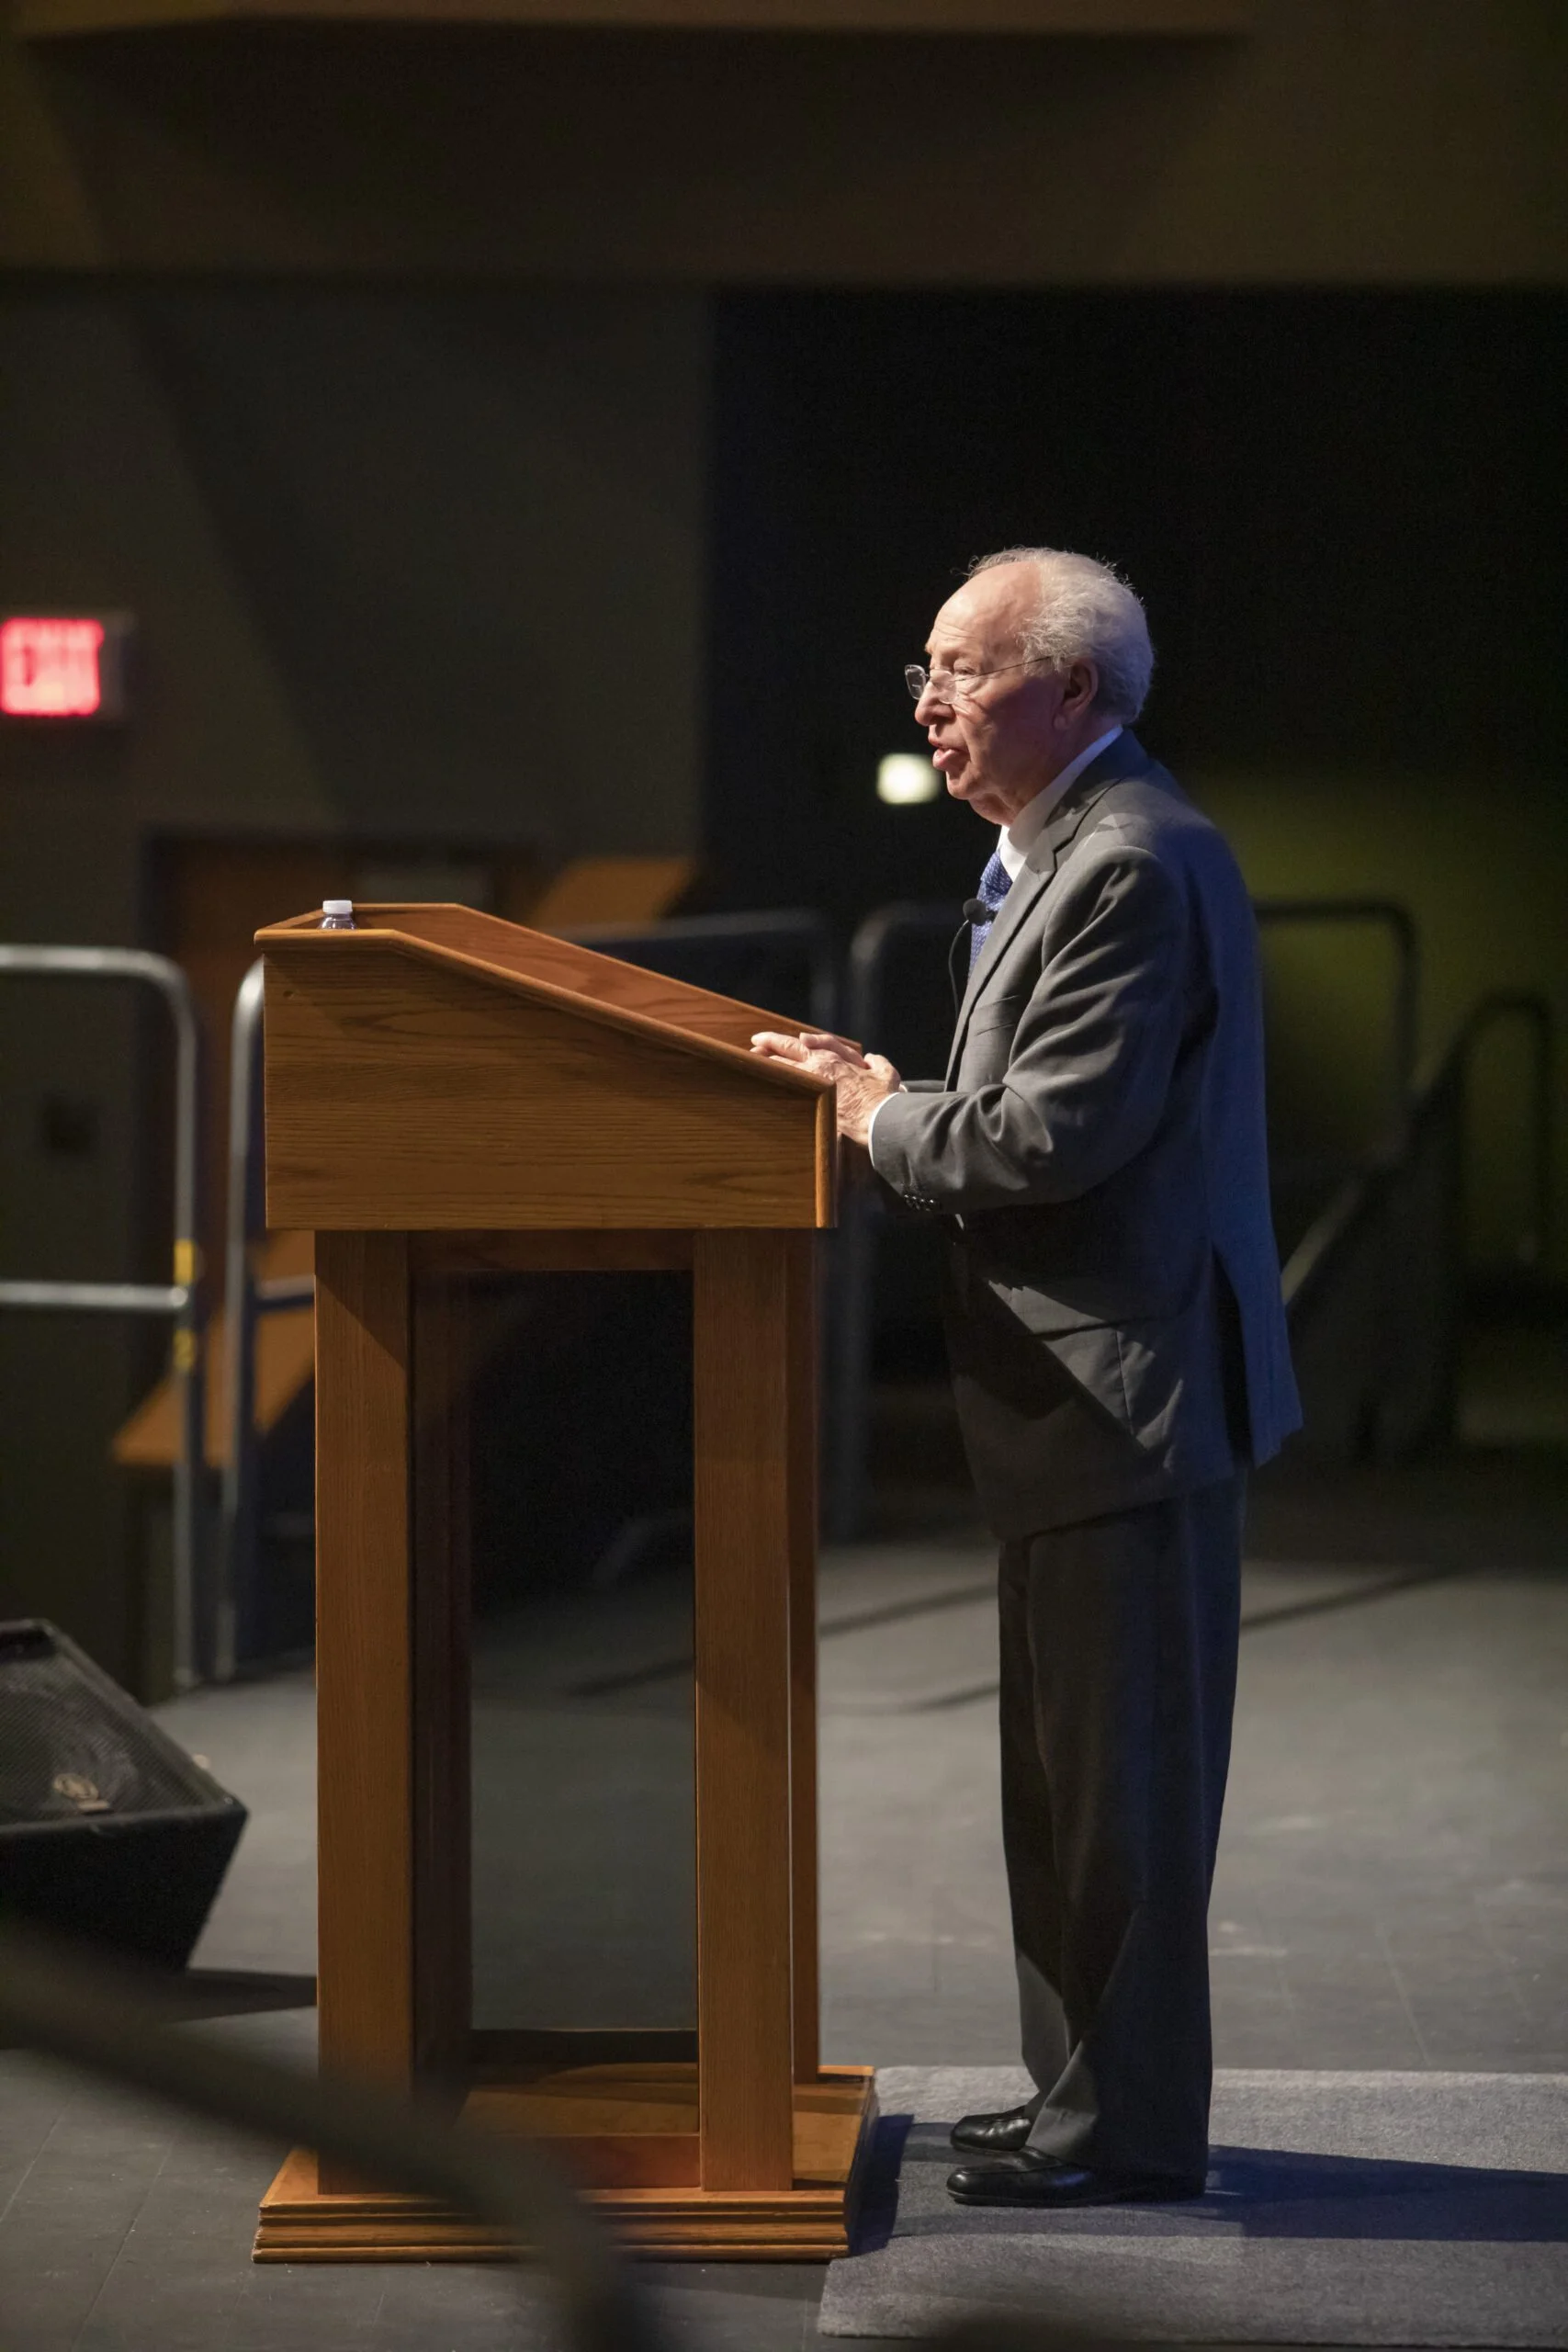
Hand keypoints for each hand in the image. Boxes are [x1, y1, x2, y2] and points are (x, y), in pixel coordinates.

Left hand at [750, 1029, 902, 1146]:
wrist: (878, 1121)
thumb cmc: (883, 1098)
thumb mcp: (886, 1074)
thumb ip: (878, 1062)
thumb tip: (874, 1058)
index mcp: (833, 1059)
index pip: (801, 1044)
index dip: (781, 1040)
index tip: (769, 1040)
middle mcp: (818, 1069)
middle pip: (786, 1052)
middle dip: (767, 1046)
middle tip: (754, 1045)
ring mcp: (811, 1086)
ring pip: (782, 1070)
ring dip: (766, 1065)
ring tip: (752, 1062)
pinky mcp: (809, 1105)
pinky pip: (786, 1093)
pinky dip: (773, 1087)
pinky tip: (762, 1087)